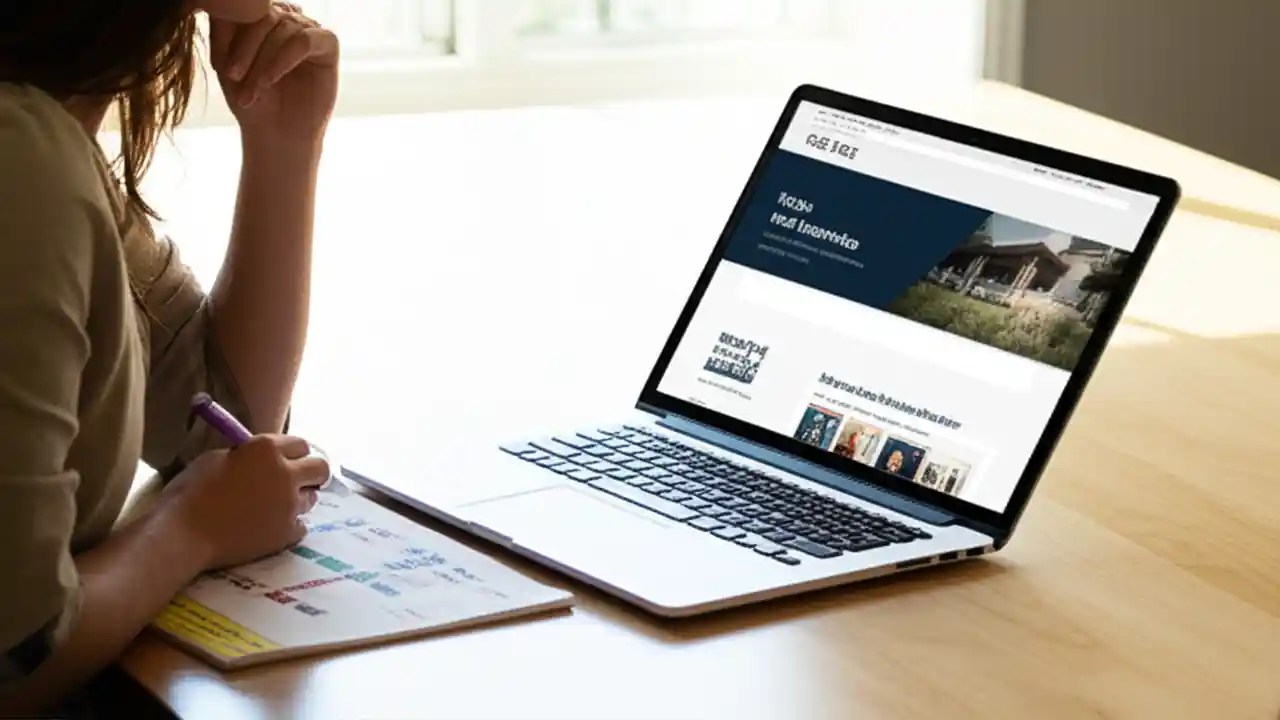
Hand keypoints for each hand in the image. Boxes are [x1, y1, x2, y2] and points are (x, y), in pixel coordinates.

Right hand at [159, 435, 328, 569]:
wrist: (183, 534)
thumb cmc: (190, 492)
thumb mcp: (218, 458)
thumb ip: (247, 455)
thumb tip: (261, 459)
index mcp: (267, 449)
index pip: (301, 444)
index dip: (292, 453)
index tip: (285, 461)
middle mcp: (286, 474)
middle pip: (320, 468)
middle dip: (310, 473)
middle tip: (294, 482)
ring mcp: (290, 505)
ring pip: (312, 498)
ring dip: (298, 499)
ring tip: (272, 508)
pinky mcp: (288, 533)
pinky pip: (301, 526)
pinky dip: (289, 526)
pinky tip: (268, 528)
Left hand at [209, 3, 339, 142]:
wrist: (276, 135)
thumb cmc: (250, 99)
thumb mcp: (225, 60)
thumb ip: (223, 26)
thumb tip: (220, 3)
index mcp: (264, 16)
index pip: (248, 9)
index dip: (233, 34)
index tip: (222, 68)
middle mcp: (289, 17)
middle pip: (265, 15)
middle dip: (246, 47)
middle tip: (232, 76)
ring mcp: (310, 29)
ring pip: (284, 28)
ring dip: (262, 61)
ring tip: (251, 91)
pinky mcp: (328, 45)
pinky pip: (304, 41)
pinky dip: (282, 60)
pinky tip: (270, 82)